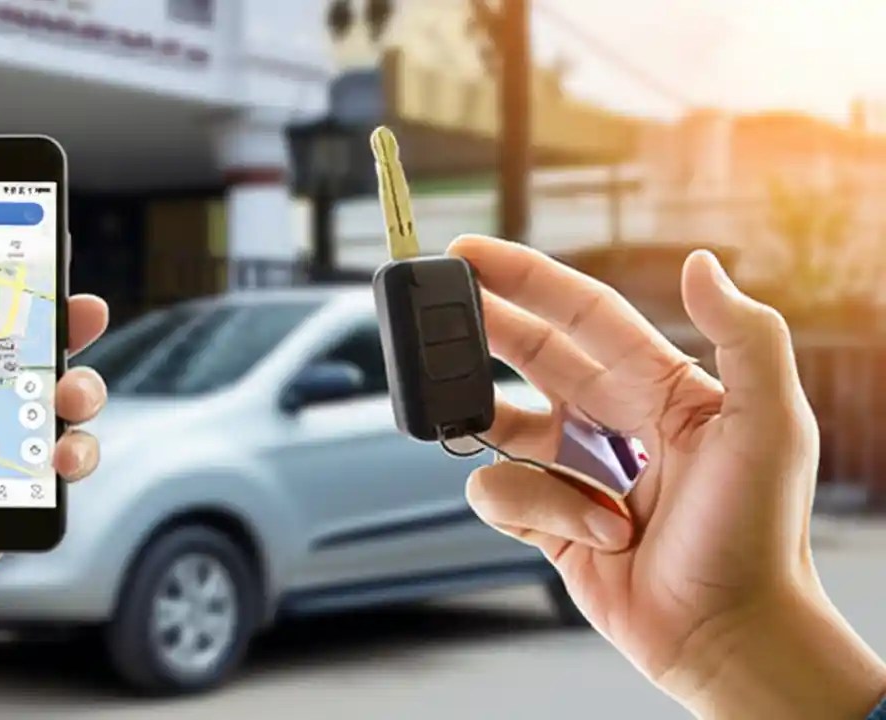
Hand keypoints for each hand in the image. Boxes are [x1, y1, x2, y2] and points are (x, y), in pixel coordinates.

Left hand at [0, 220, 108, 654]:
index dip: (20, 287)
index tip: (49, 254)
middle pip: (35, 357)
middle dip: (72, 330)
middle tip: (85, 314)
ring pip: (59, 414)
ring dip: (83, 392)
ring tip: (68, 395)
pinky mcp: (8, 509)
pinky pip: (58, 479)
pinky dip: (76, 459)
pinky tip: (61, 455)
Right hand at [452, 236, 885, 717]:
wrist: (730, 635)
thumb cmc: (761, 533)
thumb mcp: (772, 425)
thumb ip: (747, 335)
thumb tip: (698, 263)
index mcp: (660, 385)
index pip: (581, 313)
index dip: (524, 276)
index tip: (467, 254)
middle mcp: (612, 420)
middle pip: (528, 354)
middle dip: (483, 328)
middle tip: (433, 306)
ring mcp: (576, 471)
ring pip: (499, 428)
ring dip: (499, 433)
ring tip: (530, 454)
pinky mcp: (549, 521)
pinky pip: (498, 495)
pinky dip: (539, 511)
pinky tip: (596, 533)